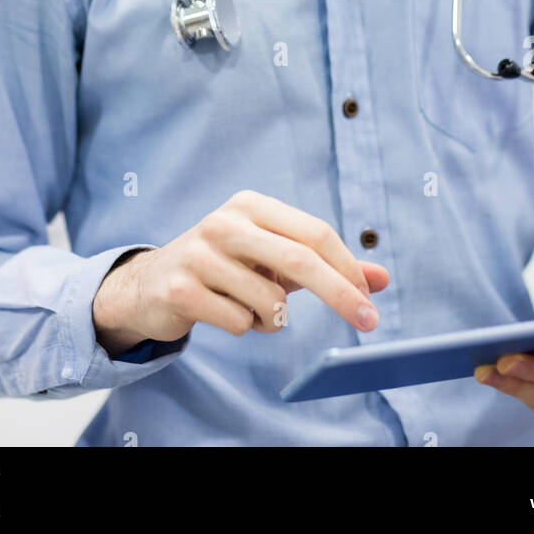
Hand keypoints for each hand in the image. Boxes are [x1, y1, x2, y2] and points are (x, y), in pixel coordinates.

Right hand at [92, 189, 389, 355]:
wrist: (151, 284)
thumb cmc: (227, 268)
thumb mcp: (275, 259)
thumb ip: (326, 265)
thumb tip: (381, 279)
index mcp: (252, 205)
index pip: (315, 233)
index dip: (348, 266)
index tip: (371, 297)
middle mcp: (226, 221)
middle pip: (301, 260)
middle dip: (341, 294)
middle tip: (369, 323)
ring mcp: (200, 254)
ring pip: (270, 301)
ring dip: (273, 318)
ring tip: (251, 307)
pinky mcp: (181, 288)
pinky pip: (239, 323)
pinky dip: (244, 328)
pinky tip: (222, 312)